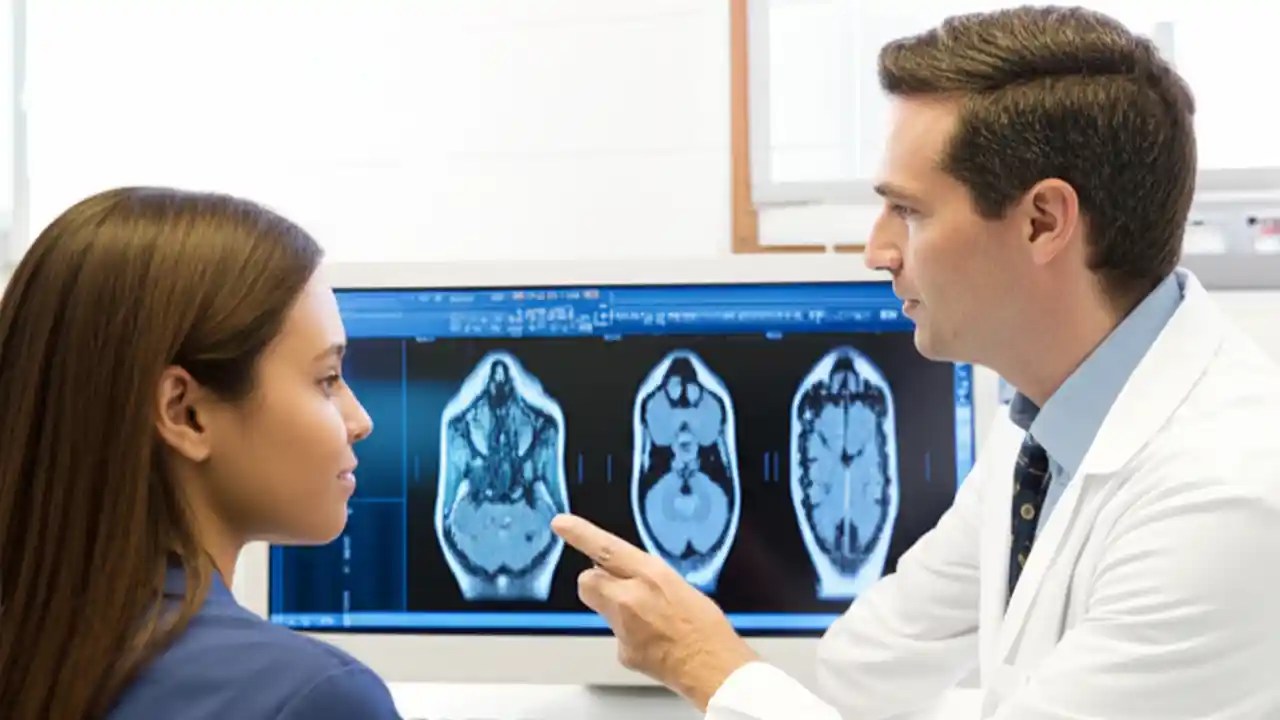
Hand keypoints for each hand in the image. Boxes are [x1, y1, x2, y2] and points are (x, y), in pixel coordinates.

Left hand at [550, 513, 758, 710]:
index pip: (606, 548)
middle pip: (587, 580)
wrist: (715, 668)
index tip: (561, 523)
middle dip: (595, 581)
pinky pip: (617, 636)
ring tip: (649, 621)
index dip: (581, 534)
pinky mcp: (623, 651)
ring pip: (602, 609)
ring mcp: (624, 626)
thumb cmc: (706, 628)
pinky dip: (629, 638)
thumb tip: (627, 576)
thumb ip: (647, 579)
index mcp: (652, 574)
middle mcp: (632, 597)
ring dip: (615, 610)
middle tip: (615, 588)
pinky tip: (653, 642)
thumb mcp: (679, 586)